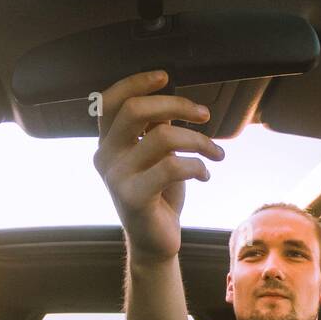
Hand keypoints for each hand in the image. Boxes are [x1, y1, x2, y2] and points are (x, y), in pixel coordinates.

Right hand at [92, 70, 223, 263]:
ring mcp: (116, 177)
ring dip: (199, 140)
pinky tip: (205, 175)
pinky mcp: (132, 197)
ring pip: (163, 137)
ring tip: (215, 152)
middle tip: (204, 115)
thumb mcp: (157, 155)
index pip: (111, 101)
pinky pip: (173, 167)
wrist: (154, 242)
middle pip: (136, 110)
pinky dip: (199, 167)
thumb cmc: (158, 195)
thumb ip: (156, 127)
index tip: (166, 77)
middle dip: (177, 105)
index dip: (137, 82)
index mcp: (107, 143)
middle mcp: (105, 157)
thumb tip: (170, 99)